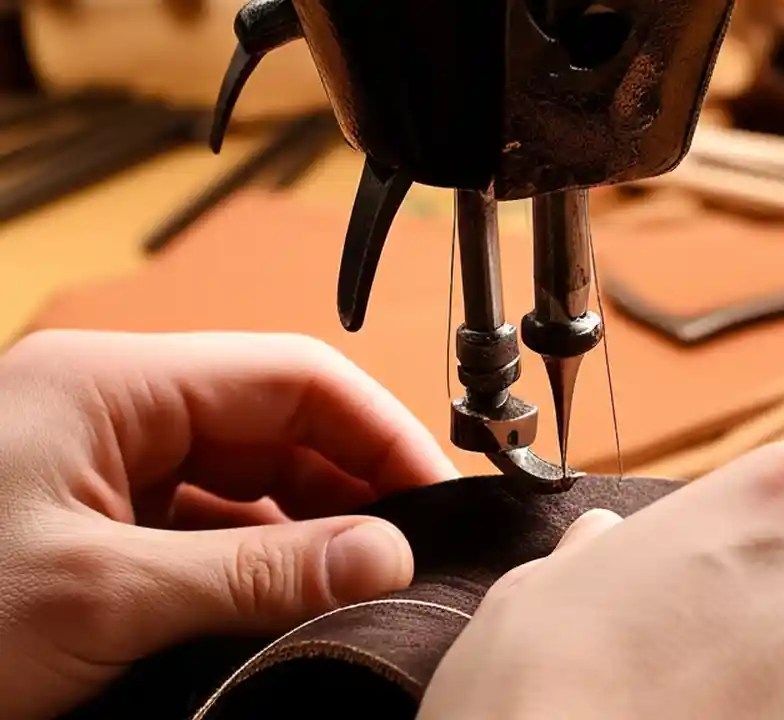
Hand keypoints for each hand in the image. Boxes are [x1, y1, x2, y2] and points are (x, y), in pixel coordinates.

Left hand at [0, 330, 457, 719]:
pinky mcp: (94, 524)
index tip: (437, 495)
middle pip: (275, 424)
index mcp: (112, 383)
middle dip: (351, 486)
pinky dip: (256, 561)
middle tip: (410, 554)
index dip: (378, 430)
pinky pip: (205, 527)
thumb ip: (260, 572)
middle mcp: (113, 411)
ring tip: (363, 584)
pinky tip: (294, 603)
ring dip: (308, 530)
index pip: (291, 376)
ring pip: (246, 480)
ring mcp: (102, 469)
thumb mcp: (104, 595)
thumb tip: (385, 556)